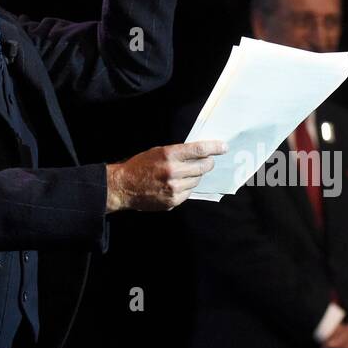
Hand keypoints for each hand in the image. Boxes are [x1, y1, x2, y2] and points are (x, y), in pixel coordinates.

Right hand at [105, 141, 226, 211]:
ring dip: (195, 176)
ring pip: (197, 181)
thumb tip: (199, 153)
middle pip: (203, 167)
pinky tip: (177, 184)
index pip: (199, 150)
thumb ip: (178, 152)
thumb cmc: (140, 166)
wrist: (123, 187)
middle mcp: (173, 172)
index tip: (223, 147)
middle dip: (208, 163)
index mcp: (169, 155)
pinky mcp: (173, 201)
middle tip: (208, 161)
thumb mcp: (157, 152)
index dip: (214, 148)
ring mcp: (174, 188)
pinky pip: (189, 193)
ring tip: (184, 174)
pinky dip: (186, 188)